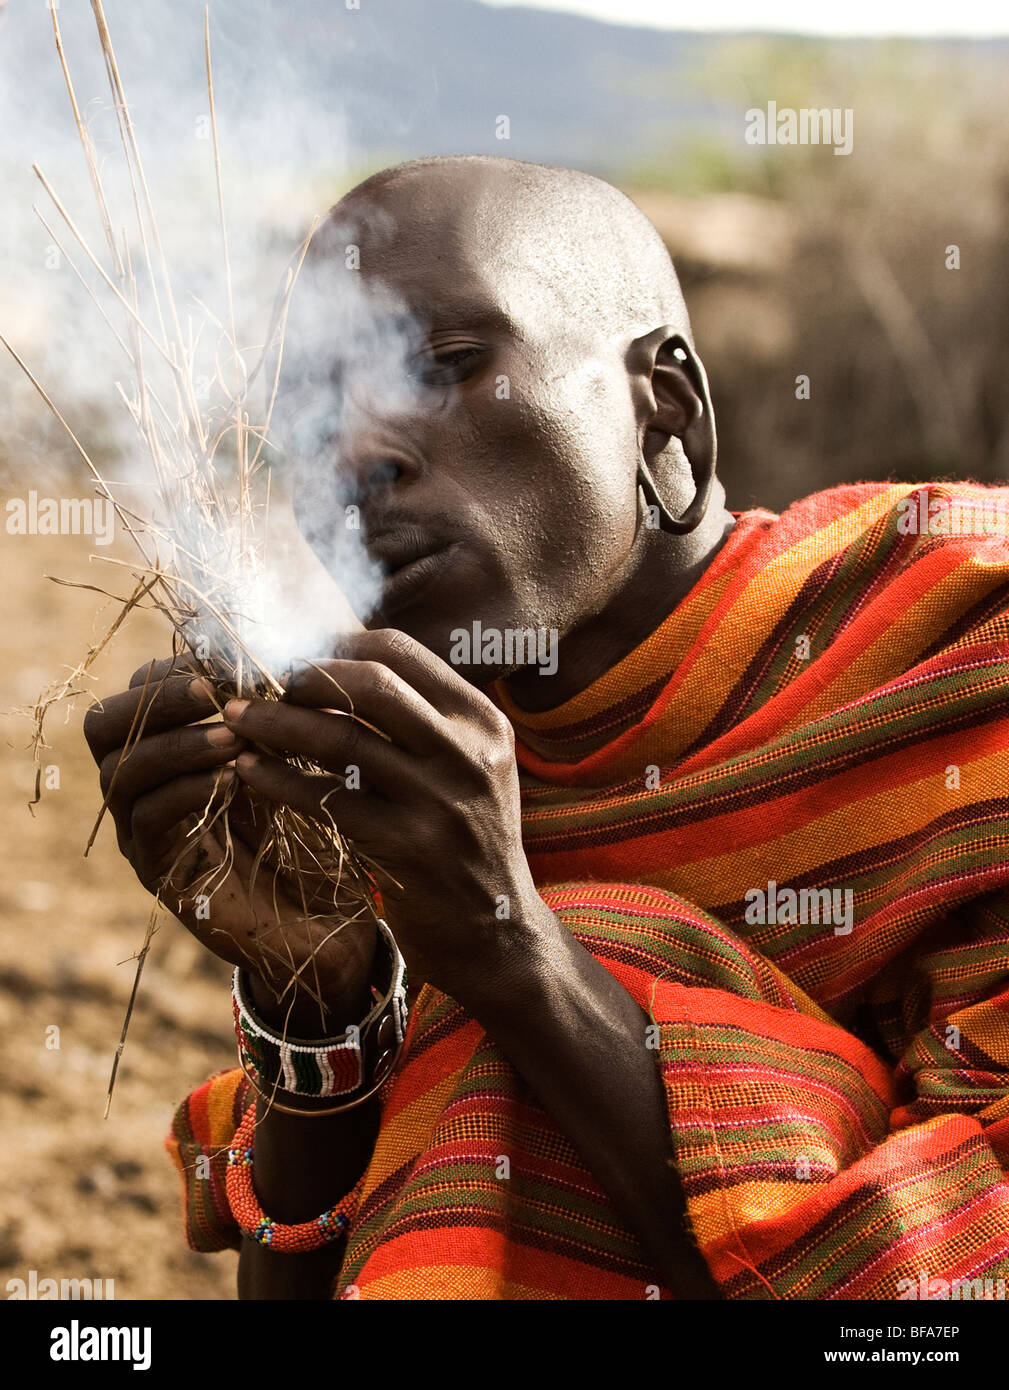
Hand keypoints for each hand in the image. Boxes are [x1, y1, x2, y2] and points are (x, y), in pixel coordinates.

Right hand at [83, 656, 377, 1026]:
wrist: (330, 918)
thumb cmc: (317, 828)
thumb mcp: (299, 755)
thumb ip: (279, 710)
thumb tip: (287, 645)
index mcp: (173, 747)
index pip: (139, 689)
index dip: (177, 665)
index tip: (228, 657)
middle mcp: (147, 786)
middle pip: (104, 724)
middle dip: (156, 698)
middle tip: (211, 689)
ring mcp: (145, 831)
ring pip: (119, 771)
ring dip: (176, 743)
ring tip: (232, 737)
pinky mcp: (160, 872)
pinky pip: (147, 820)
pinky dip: (187, 791)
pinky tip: (233, 781)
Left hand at [220, 628, 551, 1000]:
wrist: (496, 930)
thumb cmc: (466, 839)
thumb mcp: (471, 768)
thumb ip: (425, 719)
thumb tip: (343, 661)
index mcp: (483, 722)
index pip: (402, 652)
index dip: (338, 645)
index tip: (297, 656)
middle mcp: (468, 754)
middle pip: (371, 684)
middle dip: (305, 678)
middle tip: (262, 684)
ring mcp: (439, 801)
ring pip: (341, 739)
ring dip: (277, 722)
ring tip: (238, 719)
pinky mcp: (406, 848)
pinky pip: (326, 799)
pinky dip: (278, 778)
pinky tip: (249, 770)